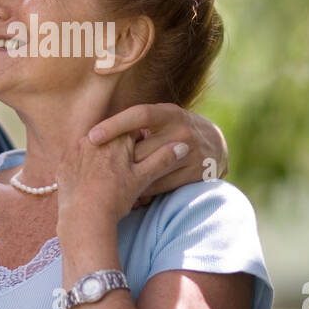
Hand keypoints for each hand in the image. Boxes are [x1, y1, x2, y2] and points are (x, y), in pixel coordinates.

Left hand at [56, 129, 189, 223]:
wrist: (84, 218)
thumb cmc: (116, 198)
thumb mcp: (143, 178)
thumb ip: (163, 159)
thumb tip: (183, 145)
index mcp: (117, 138)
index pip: (134, 131)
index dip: (141, 145)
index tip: (143, 159)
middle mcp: (95, 138)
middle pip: (113, 140)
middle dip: (121, 153)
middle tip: (126, 174)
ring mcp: (76, 150)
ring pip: (95, 150)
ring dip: (103, 160)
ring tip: (109, 182)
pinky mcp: (64, 164)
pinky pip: (78, 161)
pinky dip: (85, 169)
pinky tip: (92, 185)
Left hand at [86, 103, 227, 202]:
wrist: (216, 146)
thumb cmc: (175, 131)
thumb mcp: (163, 120)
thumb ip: (137, 124)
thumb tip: (96, 132)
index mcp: (171, 113)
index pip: (139, 115)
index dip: (115, 124)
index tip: (92, 136)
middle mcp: (183, 131)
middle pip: (140, 150)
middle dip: (120, 162)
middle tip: (100, 169)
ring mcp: (192, 153)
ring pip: (149, 171)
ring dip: (130, 180)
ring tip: (114, 186)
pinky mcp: (196, 174)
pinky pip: (161, 187)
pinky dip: (145, 192)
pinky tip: (135, 195)